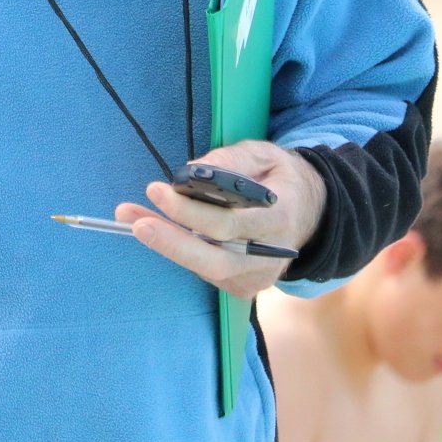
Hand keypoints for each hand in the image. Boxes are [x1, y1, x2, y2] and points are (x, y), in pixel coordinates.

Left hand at [115, 140, 326, 298]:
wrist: (311, 212)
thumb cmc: (279, 178)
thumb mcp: (263, 155)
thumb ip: (230, 160)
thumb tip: (191, 173)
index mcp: (280, 218)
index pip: (230, 223)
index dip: (190, 211)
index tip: (157, 190)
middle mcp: (271, 255)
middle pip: (215, 258)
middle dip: (172, 240)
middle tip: (135, 222)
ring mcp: (258, 275)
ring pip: (206, 268)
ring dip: (167, 244)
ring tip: (131, 220)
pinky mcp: (244, 286)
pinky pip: (206, 271)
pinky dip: (180, 250)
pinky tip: (157, 230)